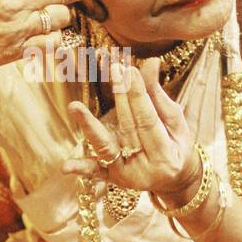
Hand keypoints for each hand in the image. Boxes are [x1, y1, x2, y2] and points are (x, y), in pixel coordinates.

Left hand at [62, 57, 200, 203]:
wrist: (173, 181)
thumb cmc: (175, 145)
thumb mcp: (174, 122)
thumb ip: (157, 94)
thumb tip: (151, 61)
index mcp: (165, 155)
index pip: (148, 120)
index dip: (139, 96)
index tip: (130, 69)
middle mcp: (144, 168)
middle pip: (127, 128)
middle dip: (120, 96)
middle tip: (114, 68)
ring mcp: (125, 175)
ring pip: (106, 148)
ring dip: (90, 126)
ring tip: (74, 106)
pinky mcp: (111, 179)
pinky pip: (95, 172)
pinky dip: (81, 168)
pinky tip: (65, 167)